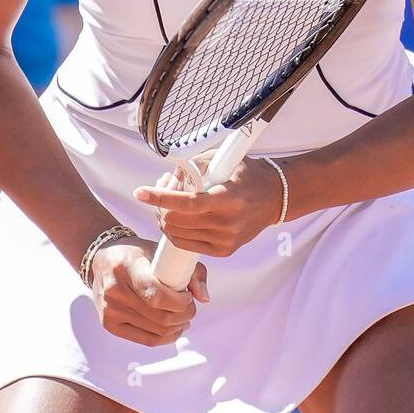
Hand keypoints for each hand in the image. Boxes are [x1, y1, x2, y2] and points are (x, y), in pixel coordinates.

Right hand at [89, 233, 208, 345]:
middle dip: (184, 315)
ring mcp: (109, 310)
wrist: (102, 260)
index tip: (188, 296)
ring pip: (156, 331)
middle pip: (160, 317)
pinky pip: (146, 340)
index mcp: (127, 267)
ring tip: (184, 316)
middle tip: (191, 307)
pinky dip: (167, 337)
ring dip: (178, 327)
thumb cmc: (139, 255)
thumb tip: (204, 298)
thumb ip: (190, 270)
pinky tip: (174, 328)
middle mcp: (114, 290)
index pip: (156, 295)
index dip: (179, 301)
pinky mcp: (109, 325)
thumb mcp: (163, 252)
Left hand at [133, 152, 284, 256]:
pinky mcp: (224, 250)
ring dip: (165, 217)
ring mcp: (226, 240)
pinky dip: (176, 230)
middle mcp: (227, 223)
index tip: (139, 192)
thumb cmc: (247, 175)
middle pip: (176, 220)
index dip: (160, 198)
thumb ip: (195, 165)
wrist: (274, 198)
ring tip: (169, 201)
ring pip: (177, 233)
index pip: (187, 203)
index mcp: (228, 199)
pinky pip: (186, 243)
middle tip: (160, 189)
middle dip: (160, 205)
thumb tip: (169, 173)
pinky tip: (178, 216)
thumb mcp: (224, 161)